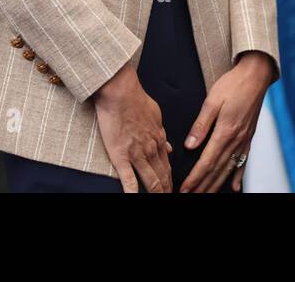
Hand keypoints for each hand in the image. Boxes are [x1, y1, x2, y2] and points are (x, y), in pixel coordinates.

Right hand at [94, 65, 172, 192]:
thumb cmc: (137, 100)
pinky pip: (129, 179)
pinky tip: (134, 199)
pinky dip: (133, 192)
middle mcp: (152, 149)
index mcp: (159, 139)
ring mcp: (137, 154)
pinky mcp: (121, 156)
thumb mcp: (156, 115)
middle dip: (167, 190)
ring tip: (160, 201)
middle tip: (171, 198)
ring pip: (150, 180)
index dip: (171, 179)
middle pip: (162, 176)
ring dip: (156, 193)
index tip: (173, 189)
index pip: (168, 165)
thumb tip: (169, 146)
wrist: (121, 93)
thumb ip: (161, 133)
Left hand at [180, 51, 274, 192]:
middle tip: (191, 197)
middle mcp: (236, 139)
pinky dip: (239, 176)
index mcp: (225, 131)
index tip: (185, 188)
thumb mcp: (212, 100)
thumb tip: (190, 145)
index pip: (207, 161)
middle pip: (217, 170)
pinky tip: (235, 187)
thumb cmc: (234, 84)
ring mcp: (244, 139)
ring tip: (207, 194)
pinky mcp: (249, 136)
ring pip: (229, 169)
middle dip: (203, 186)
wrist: (256, 75)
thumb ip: (201, 125)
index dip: (195, 178)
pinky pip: (243, 161)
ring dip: (217, 184)